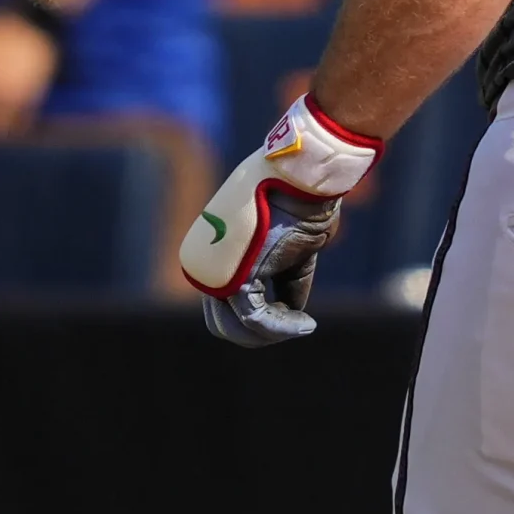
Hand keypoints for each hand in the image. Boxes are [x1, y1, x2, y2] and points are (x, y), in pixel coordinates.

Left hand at [181, 93, 381, 344]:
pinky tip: (304, 324)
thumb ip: (286, 274)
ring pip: (234, 325)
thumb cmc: (304, 203)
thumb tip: (294, 308)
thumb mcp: (295, 245)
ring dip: (271, 333)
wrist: (304, 180)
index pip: (229, 303)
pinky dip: (280, 326)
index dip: (263, 317)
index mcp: (217, 257)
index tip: (294, 317)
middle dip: (260, 332)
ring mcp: (217, 274)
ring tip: (301, 326)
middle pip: (225, 320)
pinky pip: (254, 317)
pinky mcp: (236, 278)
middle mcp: (208, 267)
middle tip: (295, 326)